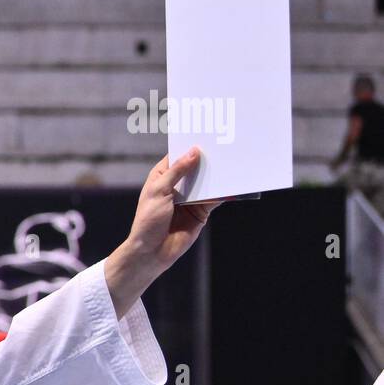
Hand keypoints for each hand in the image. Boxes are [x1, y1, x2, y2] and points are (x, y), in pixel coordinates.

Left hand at [104, 148, 223, 316]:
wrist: (152, 251)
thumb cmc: (148, 220)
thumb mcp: (159, 191)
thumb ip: (178, 172)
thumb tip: (194, 152)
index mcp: (162, 176)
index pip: (179, 156)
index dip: (191, 145)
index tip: (207, 132)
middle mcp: (178, 185)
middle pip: (197, 167)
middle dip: (210, 158)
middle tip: (226, 143)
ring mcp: (191, 198)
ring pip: (208, 181)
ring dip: (219, 174)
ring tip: (234, 159)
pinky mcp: (202, 211)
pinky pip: (216, 198)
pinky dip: (225, 192)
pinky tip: (235, 183)